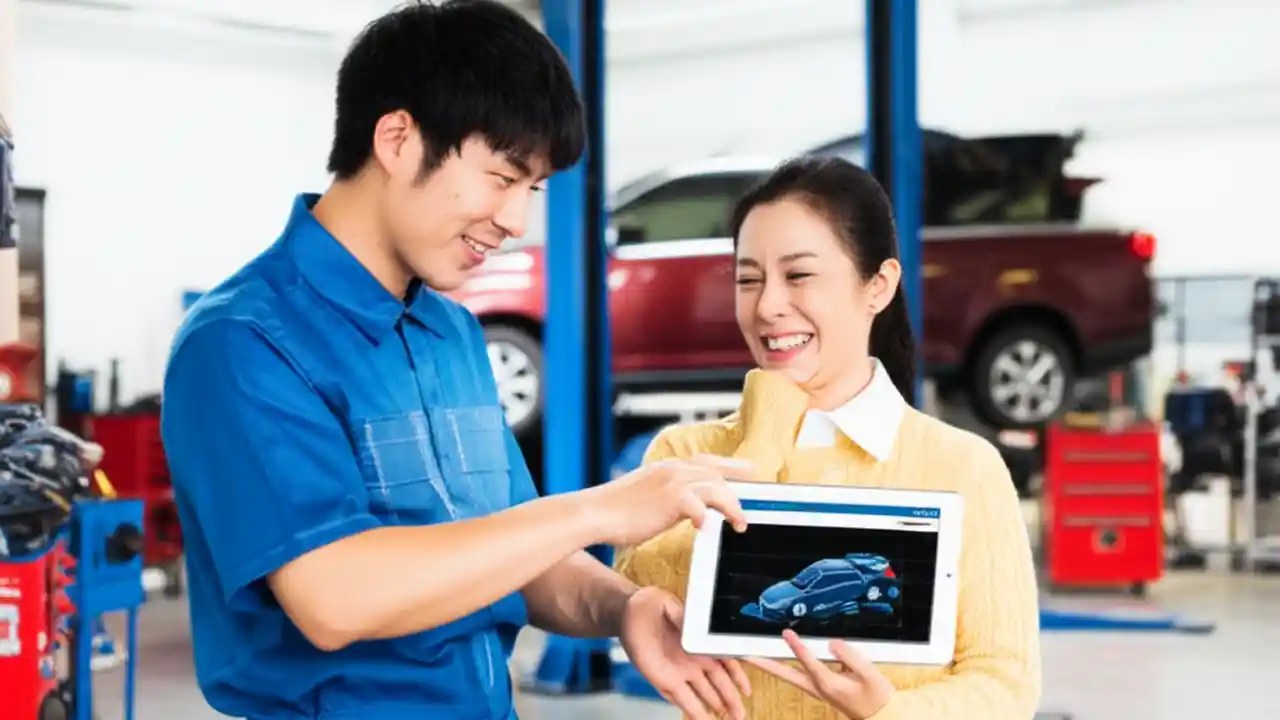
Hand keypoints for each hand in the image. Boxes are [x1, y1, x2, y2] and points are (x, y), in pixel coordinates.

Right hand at [587, 454, 756, 546]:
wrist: (594, 513)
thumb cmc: (615, 511)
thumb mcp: (646, 495)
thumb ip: (667, 497)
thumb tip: (685, 508)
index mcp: (667, 467)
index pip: (706, 461)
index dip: (730, 466)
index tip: (749, 470)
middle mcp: (673, 469)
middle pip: (718, 472)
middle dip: (741, 483)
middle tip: (757, 497)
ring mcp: (673, 481)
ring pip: (717, 487)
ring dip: (732, 506)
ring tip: (740, 524)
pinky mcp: (671, 498)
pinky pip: (701, 506)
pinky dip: (708, 517)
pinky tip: (707, 529)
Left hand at [620, 587, 750, 719]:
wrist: (627, 613)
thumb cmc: (649, 604)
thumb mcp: (667, 603)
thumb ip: (684, 616)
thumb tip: (697, 625)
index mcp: (701, 641)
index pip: (726, 660)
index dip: (738, 676)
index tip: (746, 690)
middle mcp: (694, 659)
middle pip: (719, 684)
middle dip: (731, 700)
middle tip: (740, 715)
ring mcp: (679, 671)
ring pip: (704, 695)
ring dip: (717, 708)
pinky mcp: (663, 680)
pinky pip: (682, 700)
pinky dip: (693, 712)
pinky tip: (702, 719)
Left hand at [746, 629, 893, 719]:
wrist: (881, 716)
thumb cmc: (877, 697)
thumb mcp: (871, 675)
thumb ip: (851, 657)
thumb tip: (832, 644)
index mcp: (830, 685)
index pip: (809, 662)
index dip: (797, 647)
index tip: (786, 633)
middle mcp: (818, 688)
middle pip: (785, 674)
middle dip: (765, 664)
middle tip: (746, 654)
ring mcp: (817, 689)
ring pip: (789, 675)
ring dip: (771, 665)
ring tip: (754, 654)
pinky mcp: (820, 687)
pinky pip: (799, 673)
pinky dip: (786, 664)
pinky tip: (779, 656)